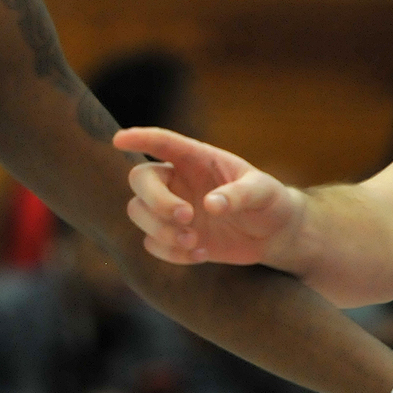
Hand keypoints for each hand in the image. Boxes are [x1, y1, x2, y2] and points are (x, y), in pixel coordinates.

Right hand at [114, 126, 304, 266]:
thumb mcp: (264, 191)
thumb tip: (211, 205)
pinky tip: (201, 254)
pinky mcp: (173, 236)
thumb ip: (240, 194)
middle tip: (186, 217)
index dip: (139, 138)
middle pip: (140, 180)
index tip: (118, 139)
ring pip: (138, 212)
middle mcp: (177, 180)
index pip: (162, 142)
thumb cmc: (270, 202)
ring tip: (194, 241)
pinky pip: (152, 243)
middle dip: (156, 201)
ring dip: (161, 230)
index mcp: (197, 158)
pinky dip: (171, 253)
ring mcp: (171, 209)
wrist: (274, 235)